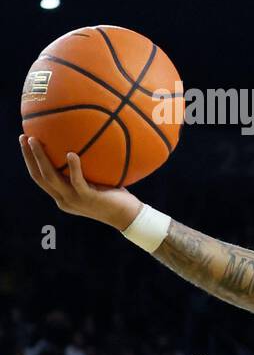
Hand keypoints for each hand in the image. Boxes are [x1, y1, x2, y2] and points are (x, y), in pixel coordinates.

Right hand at [18, 135, 141, 229]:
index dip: (30, 161)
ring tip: (35, 140)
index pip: (40, 178)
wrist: (129, 217)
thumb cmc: (116, 197)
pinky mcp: (87, 198)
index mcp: (62, 197)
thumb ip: (87, 171)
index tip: (25, 143)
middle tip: (23, 137)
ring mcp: (74, 200)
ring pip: (50, 177)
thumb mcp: (96, 183)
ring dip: (41, 158)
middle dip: (28, 156)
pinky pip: (77, 181)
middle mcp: (64, 199)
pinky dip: (73, 167)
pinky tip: (70, 154)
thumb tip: (84, 147)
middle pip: (39, 176)